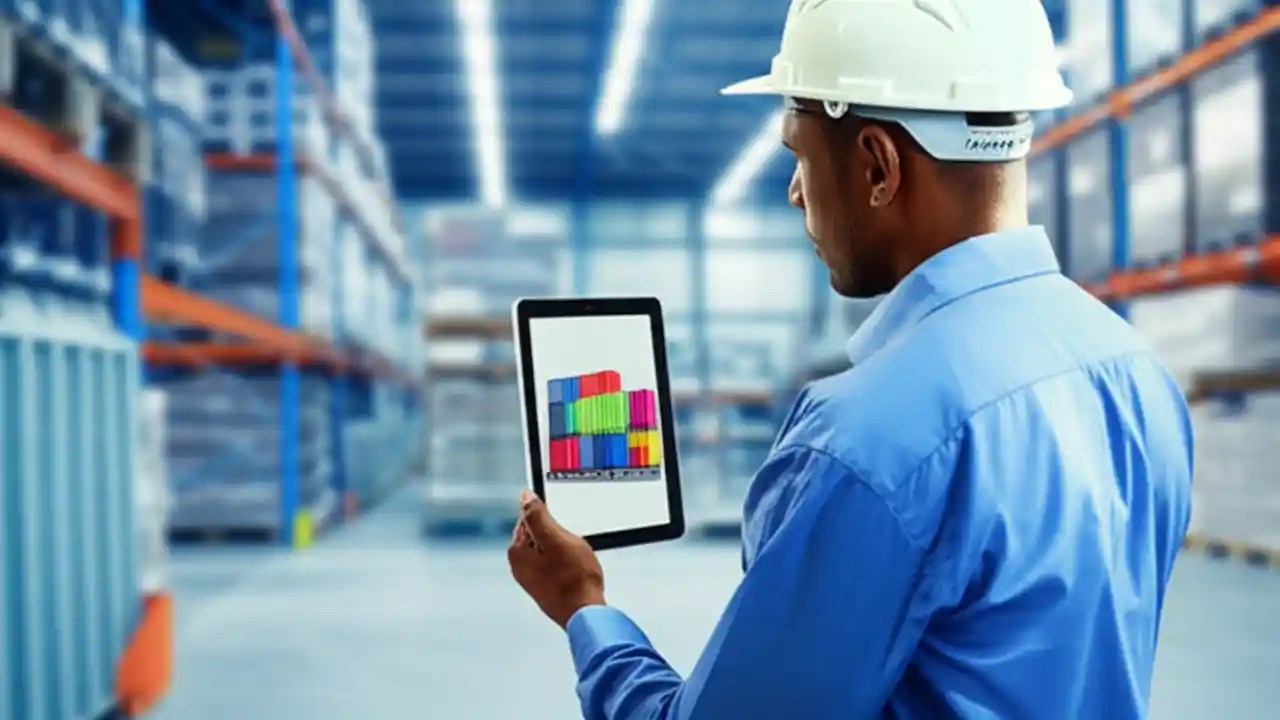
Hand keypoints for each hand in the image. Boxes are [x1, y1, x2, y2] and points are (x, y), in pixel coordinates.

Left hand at [508, 490, 605, 627]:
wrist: (585, 614)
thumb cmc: (574, 579)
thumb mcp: (556, 538)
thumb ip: (538, 516)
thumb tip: (524, 497)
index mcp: (517, 552)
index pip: (528, 518)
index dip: (550, 518)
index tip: (563, 528)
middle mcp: (519, 567)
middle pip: (538, 534)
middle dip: (557, 535)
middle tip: (571, 546)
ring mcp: (531, 579)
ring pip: (548, 550)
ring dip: (563, 550)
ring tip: (576, 560)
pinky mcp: (545, 588)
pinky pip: (554, 565)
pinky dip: (566, 564)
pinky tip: (576, 572)